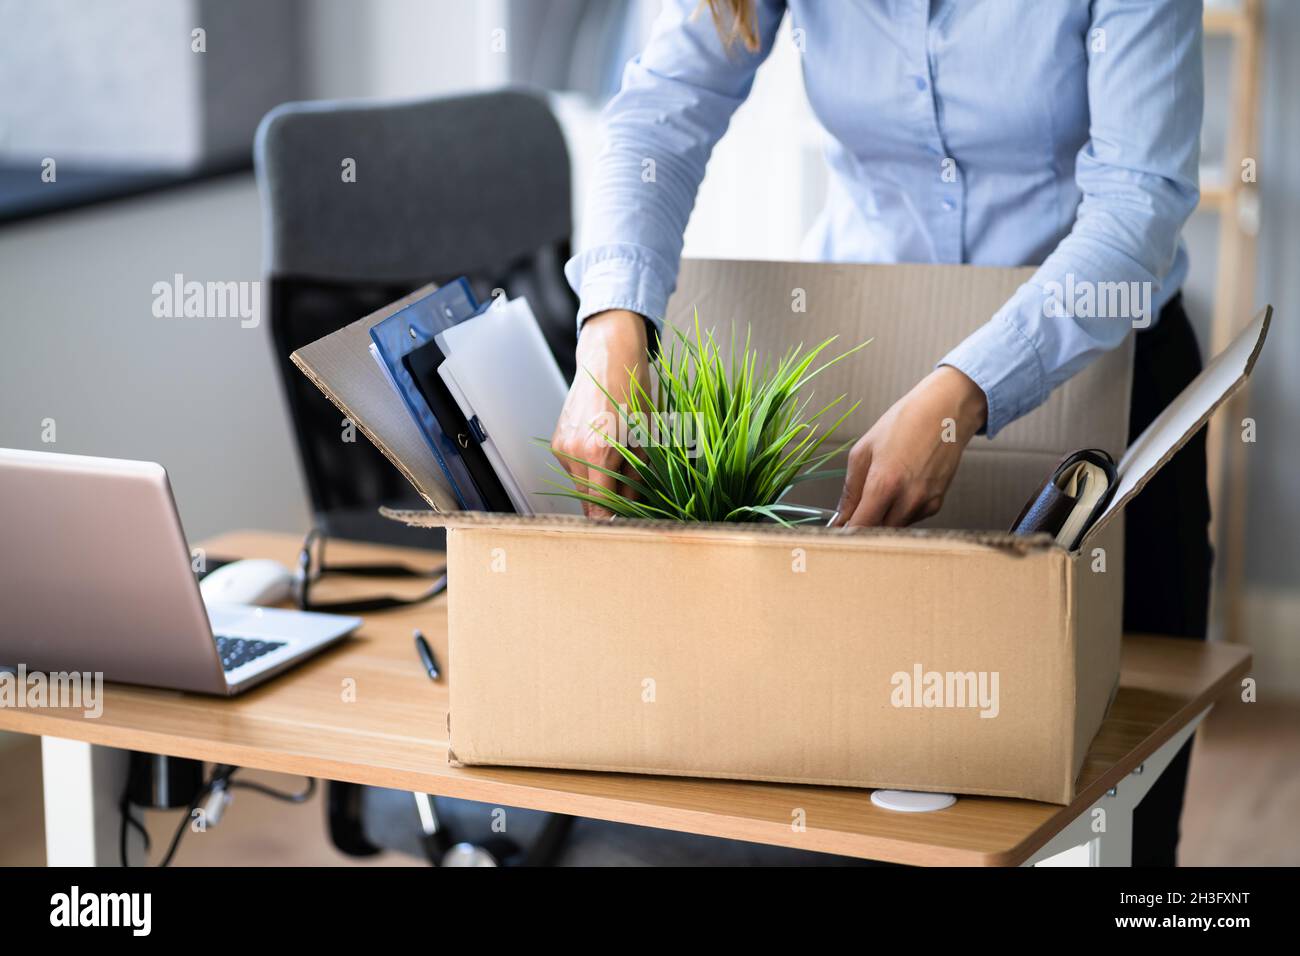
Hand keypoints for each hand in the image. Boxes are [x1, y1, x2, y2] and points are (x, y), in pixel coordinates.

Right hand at [551, 309, 649, 516]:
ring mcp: (562, 447)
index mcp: (598, 453)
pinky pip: (573, 469)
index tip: (621, 527)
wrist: (608, 361)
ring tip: (616, 463)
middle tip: (627, 498)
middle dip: (606, 503)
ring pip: (579, 485)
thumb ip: (635, 480)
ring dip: (597, 485)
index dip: (610, 521)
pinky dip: (588, 468)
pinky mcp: (558, 441)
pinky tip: (602, 448)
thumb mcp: (644, 441)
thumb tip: (629, 509)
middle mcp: (574, 452)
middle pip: (587, 500)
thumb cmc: (634, 396)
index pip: (599, 507)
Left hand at [834, 366, 987, 527]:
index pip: (861, 527)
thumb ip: (850, 490)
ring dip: (882, 518)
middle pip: (878, 532)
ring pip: (894, 527)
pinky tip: (901, 487)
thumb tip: (841, 517)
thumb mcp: (864, 450)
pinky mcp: (936, 504)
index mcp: (885, 483)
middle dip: (864, 525)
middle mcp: (908, 499)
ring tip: (883, 488)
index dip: (847, 532)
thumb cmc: (905, 423)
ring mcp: (925, 503)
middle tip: (856, 511)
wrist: (946, 411)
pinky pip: (910, 518)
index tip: (840, 529)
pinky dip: (900, 510)